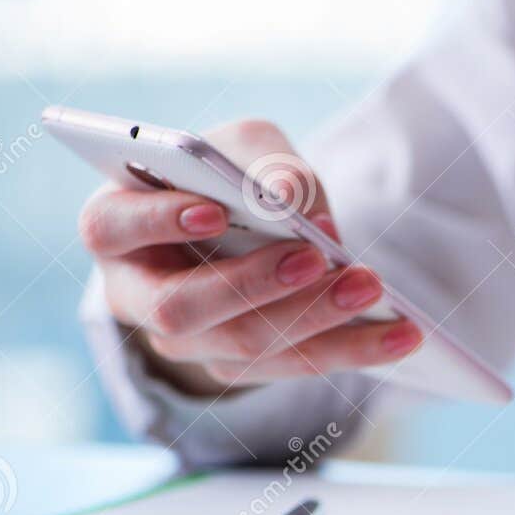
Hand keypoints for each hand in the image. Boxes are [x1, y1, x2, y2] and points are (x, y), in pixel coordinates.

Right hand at [80, 119, 421, 397]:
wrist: (252, 223)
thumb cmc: (233, 175)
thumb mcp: (250, 148)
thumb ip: (266, 162)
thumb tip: (288, 198)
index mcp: (116, 223)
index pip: (113, 225)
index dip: (157, 221)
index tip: (213, 210)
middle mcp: (135, 292)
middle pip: (180, 308)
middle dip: (253, 284)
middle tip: (316, 257)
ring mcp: (184, 339)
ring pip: (242, 345)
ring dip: (314, 318)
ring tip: (370, 287)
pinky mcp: (236, 366)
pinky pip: (292, 366)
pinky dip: (351, 348)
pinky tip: (401, 333)